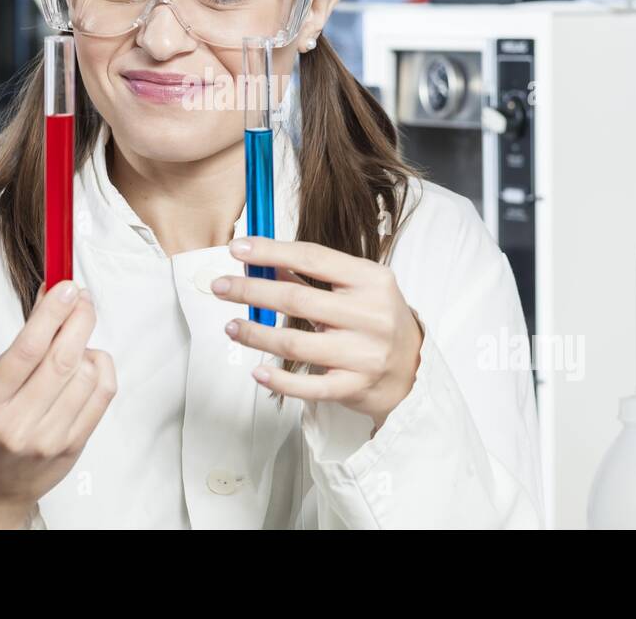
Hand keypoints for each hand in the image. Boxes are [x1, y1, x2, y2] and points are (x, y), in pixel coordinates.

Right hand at [0, 280, 116, 527]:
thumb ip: (21, 344)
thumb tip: (52, 296)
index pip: (27, 349)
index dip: (52, 313)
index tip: (66, 287)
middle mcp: (17, 423)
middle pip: (63, 359)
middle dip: (79, 319)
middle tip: (81, 298)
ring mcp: (48, 439)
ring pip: (87, 374)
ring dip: (87, 346)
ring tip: (74, 343)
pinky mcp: (74, 447)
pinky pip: (102, 395)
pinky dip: (101, 368)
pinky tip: (89, 363)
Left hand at [213, 237, 423, 429]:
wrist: (414, 370)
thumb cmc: (378, 321)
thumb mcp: (356, 289)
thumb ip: (312, 276)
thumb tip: (262, 262)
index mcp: (371, 280)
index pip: (312, 257)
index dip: (271, 251)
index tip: (237, 249)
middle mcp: (369, 314)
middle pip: (296, 298)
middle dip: (251, 290)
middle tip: (221, 287)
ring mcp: (363, 353)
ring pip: (295, 343)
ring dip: (256, 334)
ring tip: (232, 326)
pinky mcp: (355, 386)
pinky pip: (309, 386)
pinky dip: (279, 380)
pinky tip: (257, 371)